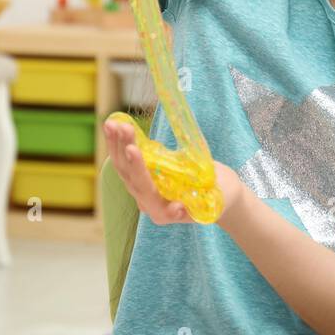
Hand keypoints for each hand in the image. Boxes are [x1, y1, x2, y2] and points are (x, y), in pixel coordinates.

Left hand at [103, 116, 243, 224]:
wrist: (219, 195)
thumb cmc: (221, 195)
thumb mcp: (218, 195)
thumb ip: (202, 198)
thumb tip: (180, 204)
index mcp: (163, 212)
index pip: (145, 189)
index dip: (138, 169)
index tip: (134, 149)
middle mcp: (148, 203)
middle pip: (129, 176)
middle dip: (123, 149)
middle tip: (120, 127)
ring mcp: (142, 190)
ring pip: (123, 168)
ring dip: (117, 144)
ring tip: (113, 122)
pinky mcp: (142, 176)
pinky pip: (127, 161)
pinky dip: (120, 143)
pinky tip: (116, 125)